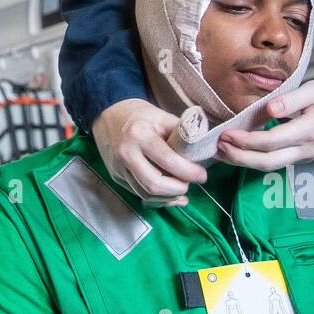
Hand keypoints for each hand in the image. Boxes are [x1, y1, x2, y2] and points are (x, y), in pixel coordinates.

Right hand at [91, 98, 207, 204]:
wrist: (109, 115)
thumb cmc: (140, 115)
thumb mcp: (163, 117)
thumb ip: (183, 134)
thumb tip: (204, 151)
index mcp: (140, 135)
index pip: (169, 161)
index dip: (189, 173)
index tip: (202, 175)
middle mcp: (126, 154)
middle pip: (155, 184)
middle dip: (178, 189)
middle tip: (190, 184)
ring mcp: (119, 167)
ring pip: (146, 194)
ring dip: (168, 197)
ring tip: (182, 190)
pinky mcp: (116, 176)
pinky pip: (138, 194)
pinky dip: (157, 199)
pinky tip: (170, 196)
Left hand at [216, 77, 313, 170]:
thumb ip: (291, 99)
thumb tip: (269, 110)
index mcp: (309, 130)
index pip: (272, 142)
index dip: (247, 141)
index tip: (228, 133)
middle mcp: (306, 148)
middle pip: (268, 162)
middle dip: (240, 157)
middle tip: (220, 147)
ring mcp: (305, 155)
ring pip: (271, 166)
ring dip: (245, 162)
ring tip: (223, 151)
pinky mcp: (302, 156)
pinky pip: (276, 162)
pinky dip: (256, 159)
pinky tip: (241, 151)